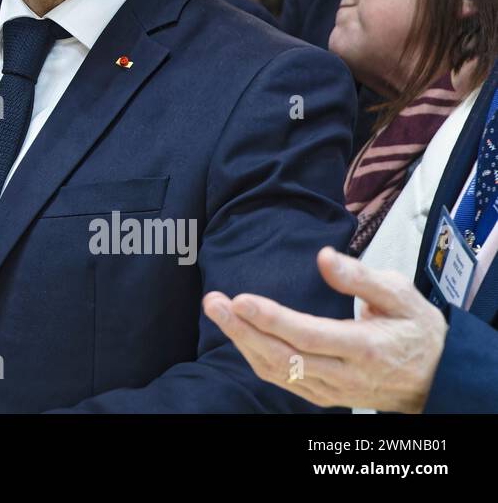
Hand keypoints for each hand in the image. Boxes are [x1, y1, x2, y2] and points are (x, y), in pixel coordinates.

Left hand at [204, 246, 447, 412]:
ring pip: (278, 371)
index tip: (240, 299)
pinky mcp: (325, 396)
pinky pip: (283, 380)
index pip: (308, 335)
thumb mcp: (402, 295)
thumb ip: (361, 277)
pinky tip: (239, 335)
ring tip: (217, 313)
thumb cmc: (418, 331)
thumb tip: (325, 257)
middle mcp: (345, 374)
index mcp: (365, 347)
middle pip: (283, 356)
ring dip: (242, 342)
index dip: (271, 319)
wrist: (438, 378)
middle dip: (242, 329)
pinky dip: (256, 358)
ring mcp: (333, 390)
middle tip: (213, 302)